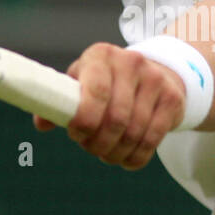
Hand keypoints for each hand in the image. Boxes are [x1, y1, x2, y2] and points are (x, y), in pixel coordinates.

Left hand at [33, 43, 185, 170]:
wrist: (156, 72)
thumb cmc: (108, 82)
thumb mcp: (82, 82)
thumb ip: (61, 101)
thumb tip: (42, 124)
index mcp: (101, 56)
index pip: (96, 92)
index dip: (84, 120)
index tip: (76, 134)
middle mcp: (131, 63)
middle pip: (116, 119)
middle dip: (99, 143)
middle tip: (91, 148)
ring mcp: (155, 80)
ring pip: (134, 133)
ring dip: (116, 153)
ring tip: (106, 154)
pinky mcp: (172, 99)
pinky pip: (152, 140)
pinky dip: (136, 157)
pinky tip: (126, 159)